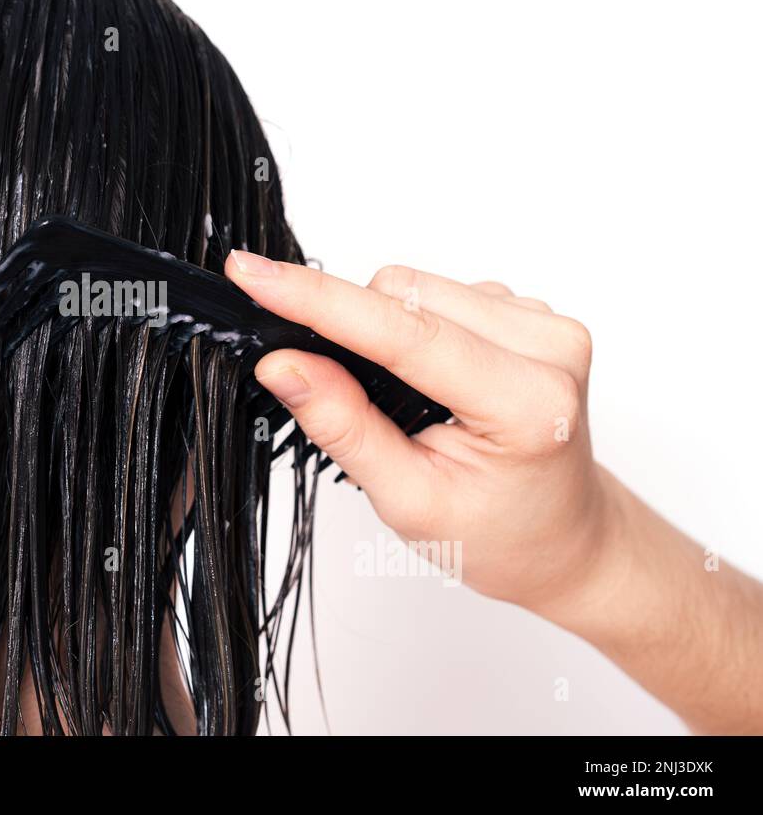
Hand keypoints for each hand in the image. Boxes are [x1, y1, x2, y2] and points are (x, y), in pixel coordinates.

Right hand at [226, 251, 609, 612]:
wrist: (562, 538)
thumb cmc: (498, 534)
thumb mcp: (409, 501)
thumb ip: (345, 427)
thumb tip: (282, 363)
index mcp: (526, 404)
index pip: (403, 333)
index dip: (318, 301)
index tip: (251, 275)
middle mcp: (547, 348)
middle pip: (404, 293)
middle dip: (349, 326)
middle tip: (340, 391)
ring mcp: (545, 322)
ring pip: (417, 285)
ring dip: (382, 329)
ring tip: (403, 400)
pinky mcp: (532, 312)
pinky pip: (440, 292)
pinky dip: (411, 327)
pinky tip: (428, 380)